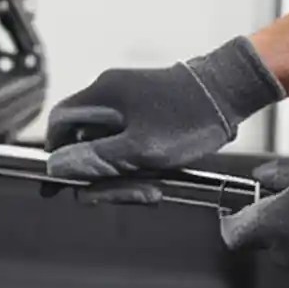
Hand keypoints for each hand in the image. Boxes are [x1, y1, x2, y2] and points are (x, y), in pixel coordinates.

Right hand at [46, 36, 283, 203]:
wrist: (232, 91)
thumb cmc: (190, 118)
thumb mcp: (139, 150)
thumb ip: (94, 160)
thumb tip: (56, 167)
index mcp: (101, 96)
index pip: (59, 124)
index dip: (55, 154)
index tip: (59, 182)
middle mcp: (110, 94)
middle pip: (84, 140)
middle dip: (98, 174)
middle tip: (115, 196)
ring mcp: (129, 101)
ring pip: (109, 146)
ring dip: (122, 174)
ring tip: (150, 191)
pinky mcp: (146, 110)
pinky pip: (128, 141)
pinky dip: (137, 163)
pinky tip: (159, 178)